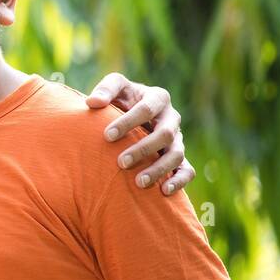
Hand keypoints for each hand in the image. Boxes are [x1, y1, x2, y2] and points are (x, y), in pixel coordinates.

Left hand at [85, 72, 194, 195]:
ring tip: (138, 183)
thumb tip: (92, 102)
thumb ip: (105, 89)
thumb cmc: (121, 99)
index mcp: (158, 98)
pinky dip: (179, 181)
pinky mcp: (180, 158)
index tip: (107, 136)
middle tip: (120, 162)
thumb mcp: (116, 88)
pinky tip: (164, 191)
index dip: (128, 122)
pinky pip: (187, 170)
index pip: (146, 109)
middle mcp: (171, 118)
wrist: (131, 116)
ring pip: (176, 154)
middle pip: (164, 134)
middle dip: (143, 149)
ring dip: (159, 169)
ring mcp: (178, 139)